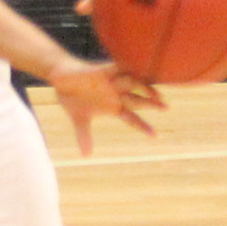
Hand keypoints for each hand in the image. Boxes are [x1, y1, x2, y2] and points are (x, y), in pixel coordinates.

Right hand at [45, 59, 162, 155]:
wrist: (61, 76)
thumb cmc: (72, 96)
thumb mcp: (79, 119)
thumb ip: (84, 136)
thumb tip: (86, 156)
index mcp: (113, 107)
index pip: (132, 119)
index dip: (142, 126)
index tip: (154, 136)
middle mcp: (116, 94)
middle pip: (137, 100)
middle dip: (150, 103)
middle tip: (165, 107)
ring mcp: (112, 82)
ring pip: (132, 84)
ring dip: (144, 87)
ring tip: (156, 93)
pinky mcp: (104, 70)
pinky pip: (117, 69)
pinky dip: (125, 70)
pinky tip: (137, 70)